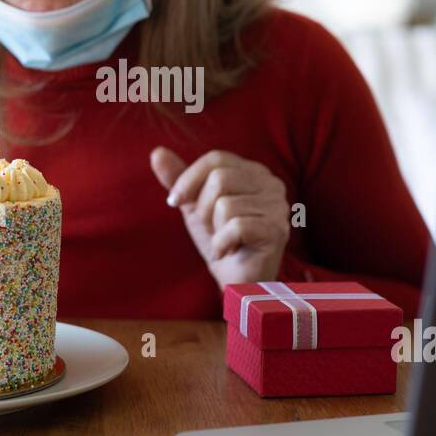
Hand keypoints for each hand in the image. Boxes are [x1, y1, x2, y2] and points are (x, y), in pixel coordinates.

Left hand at [149, 146, 290, 288]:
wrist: (236, 282)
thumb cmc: (219, 240)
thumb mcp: (194, 206)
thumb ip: (178, 179)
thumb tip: (156, 152)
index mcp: (254, 172)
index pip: (216, 159)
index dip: (189, 179)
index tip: (174, 202)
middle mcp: (272, 184)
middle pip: (220, 179)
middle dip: (203, 209)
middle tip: (212, 229)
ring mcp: (278, 207)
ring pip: (226, 204)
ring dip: (215, 229)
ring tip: (226, 240)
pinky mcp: (277, 230)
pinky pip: (236, 226)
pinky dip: (222, 243)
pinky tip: (230, 251)